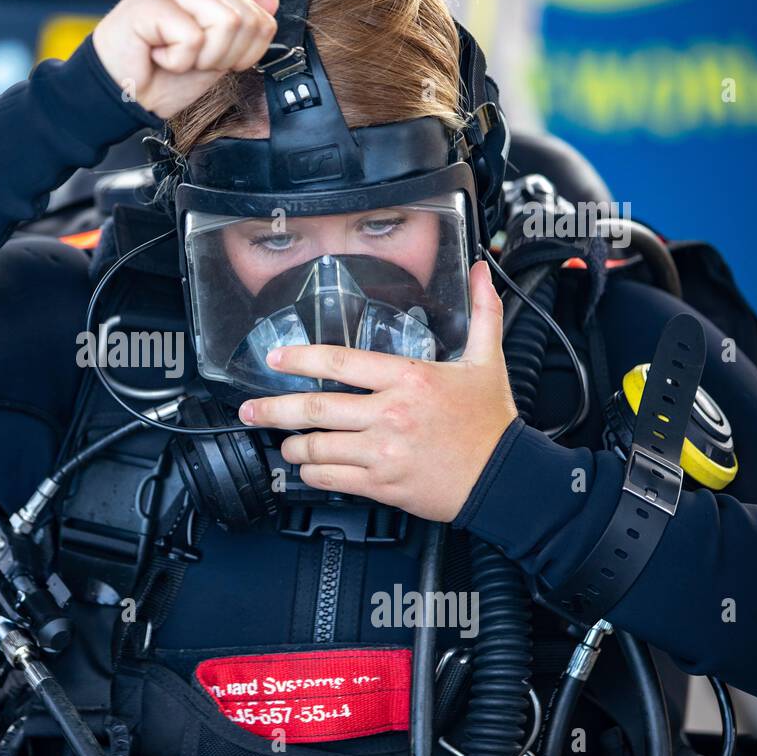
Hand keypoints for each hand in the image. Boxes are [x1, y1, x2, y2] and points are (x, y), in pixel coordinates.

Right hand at [92, 0, 278, 119]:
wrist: (118, 99)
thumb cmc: (157, 80)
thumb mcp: (212, 60)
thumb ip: (241, 31)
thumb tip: (271, 0)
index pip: (256, 14)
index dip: (246, 51)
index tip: (214, 63)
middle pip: (244, 19)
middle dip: (223, 56)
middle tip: (190, 64)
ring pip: (224, 24)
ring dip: (202, 58)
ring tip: (174, 59)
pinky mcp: (149, 2)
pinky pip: (192, 38)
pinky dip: (178, 61)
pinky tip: (156, 57)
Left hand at [237, 260, 517, 521]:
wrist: (506, 477)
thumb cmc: (492, 423)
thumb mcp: (488, 361)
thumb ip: (482, 313)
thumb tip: (482, 271)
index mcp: (409, 378)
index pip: (340, 362)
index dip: (299, 359)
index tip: (275, 360)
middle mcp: (390, 414)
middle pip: (316, 408)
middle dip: (273, 410)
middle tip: (250, 410)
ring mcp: (383, 451)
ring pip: (317, 447)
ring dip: (292, 445)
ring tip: (285, 442)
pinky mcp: (383, 484)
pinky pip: (332, 478)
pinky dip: (311, 474)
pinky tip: (307, 469)